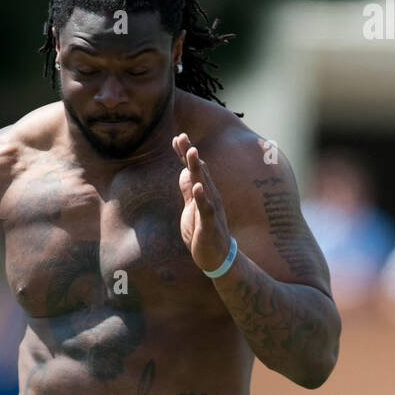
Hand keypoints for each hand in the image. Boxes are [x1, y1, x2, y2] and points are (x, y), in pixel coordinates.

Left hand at [173, 132, 231, 272]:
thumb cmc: (203, 233)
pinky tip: (198, 187)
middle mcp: (210, 197)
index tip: (177, 137)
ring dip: (198, 169)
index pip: (194, 169)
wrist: (217, 258)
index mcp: (204, 193)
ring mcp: (211, 210)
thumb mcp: (191, 209)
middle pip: (199, 171)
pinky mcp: (210, 225)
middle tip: (182, 136)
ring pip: (204, 185)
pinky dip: (203, 198)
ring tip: (192, 152)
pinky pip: (207, 210)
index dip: (185, 154)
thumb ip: (188, 191)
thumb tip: (183, 172)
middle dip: (190, 154)